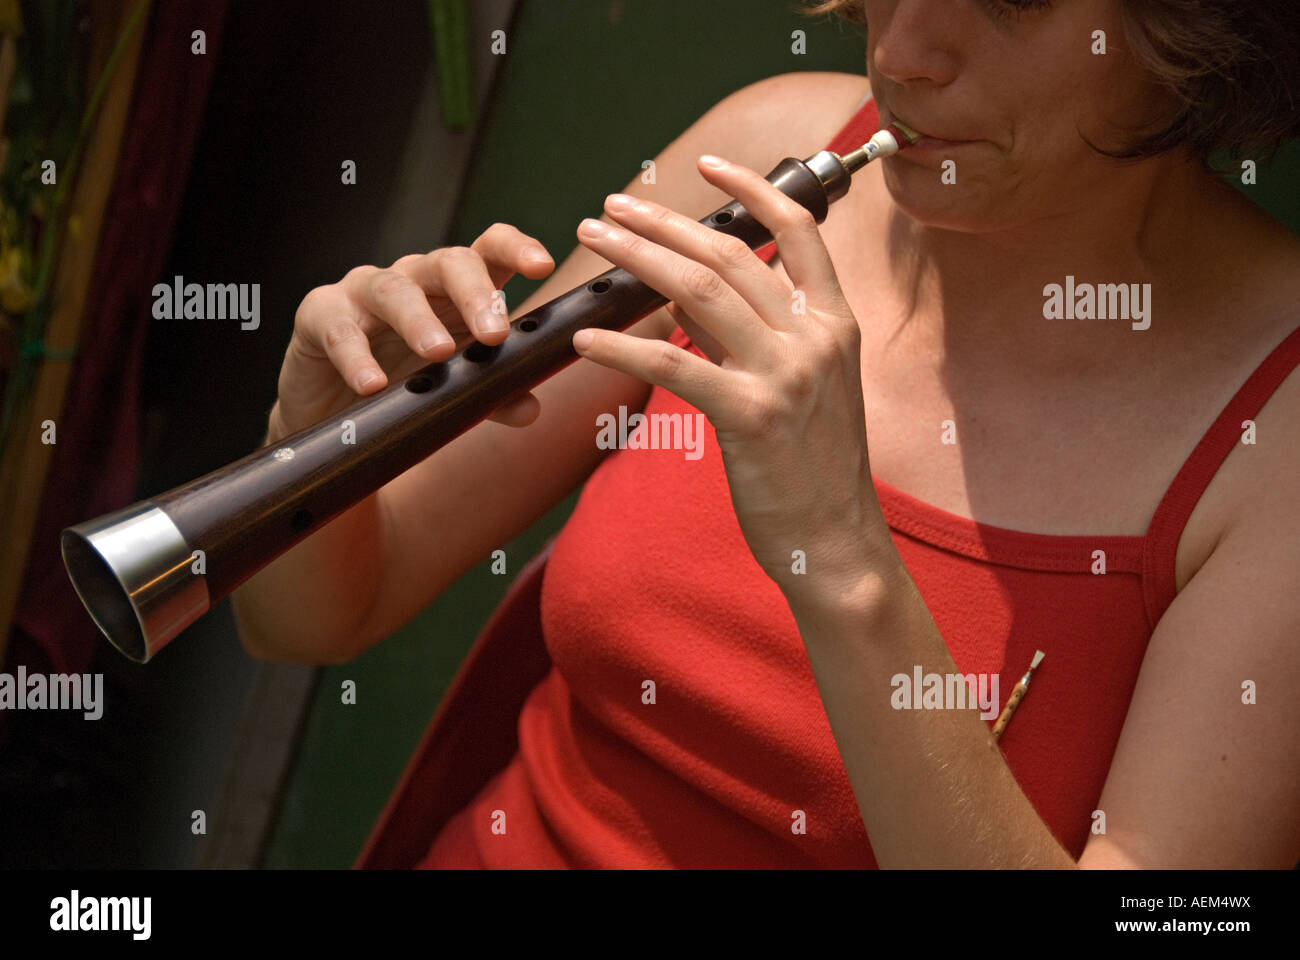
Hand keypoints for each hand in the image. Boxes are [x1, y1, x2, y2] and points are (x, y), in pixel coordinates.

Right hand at [271, 223, 554, 439]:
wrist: (333, 414)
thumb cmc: (403, 385)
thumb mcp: (453, 390)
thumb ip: (492, 395)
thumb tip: (530, 408)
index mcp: (455, 290)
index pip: (489, 251)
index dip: (515, 250)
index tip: (542, 266)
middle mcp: (413, 280)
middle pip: (448, 262)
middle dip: (474, 293)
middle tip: (494, 333)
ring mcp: (364, 292)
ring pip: (394, 289)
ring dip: (419, 321)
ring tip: (439, 354)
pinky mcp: (320, 315)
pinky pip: (340, 329)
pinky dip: (356, 357)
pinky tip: (373, 385)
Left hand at [570, 154, 888, 609]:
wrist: (837, 542)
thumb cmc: (814, 468)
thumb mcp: (803, 388)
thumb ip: (757, 335)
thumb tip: (691, 294)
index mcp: (835, 323)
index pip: (798, 230)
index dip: (750, 189)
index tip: (707, 164)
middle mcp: (816, 337)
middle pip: (729, 254)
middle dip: (663, 222)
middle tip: (612, 206)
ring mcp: (787, 375)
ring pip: (699, 291)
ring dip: (637, 259)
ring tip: (595, 241)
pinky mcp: (752, 416)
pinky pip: (676, 363)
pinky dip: (625, 344)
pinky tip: (587, 337)